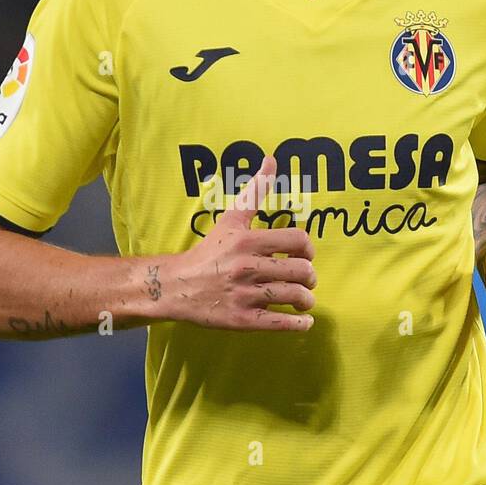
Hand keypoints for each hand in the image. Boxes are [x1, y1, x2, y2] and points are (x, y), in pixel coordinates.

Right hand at [159, 155, 316, 330]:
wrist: (175, 286)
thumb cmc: (208, 252)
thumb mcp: (230, 219)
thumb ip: (254, 191)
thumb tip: (271, 160)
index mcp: (248, 241)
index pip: (298, 240)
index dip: (308, 248)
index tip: (304, 255)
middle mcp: (247, 267)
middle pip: (301, 270)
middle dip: (310, 276)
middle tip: (306, 279)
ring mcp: (245, 295)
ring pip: (294, 297)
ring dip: (306, 300)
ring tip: (304, 300)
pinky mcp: (241, 320)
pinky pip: (279, 324)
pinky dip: (298, 325)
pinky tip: (303, 322)